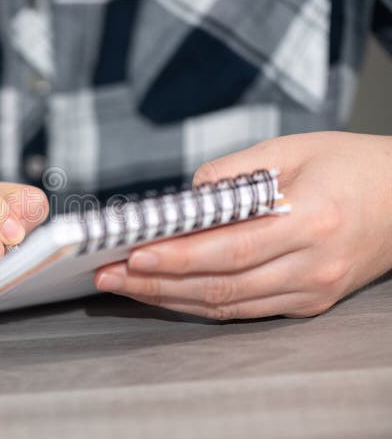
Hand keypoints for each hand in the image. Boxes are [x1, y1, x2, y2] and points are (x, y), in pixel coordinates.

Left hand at [94, 132, 391, 319]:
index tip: (132, 254)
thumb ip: (231, 173)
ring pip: (227, 305)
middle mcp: (311, 265)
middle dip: (157, 283)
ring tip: (125, 286)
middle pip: (219, 285)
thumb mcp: (290, 149)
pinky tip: (166, 295)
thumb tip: (182, 200)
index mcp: (309, 220)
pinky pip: (244, 310)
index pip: (227, 248)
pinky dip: (200, 305)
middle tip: (110, 275)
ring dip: (170, 299)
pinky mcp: (308, 303)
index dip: (176, 256)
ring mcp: (311, 290)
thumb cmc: (350, 165)